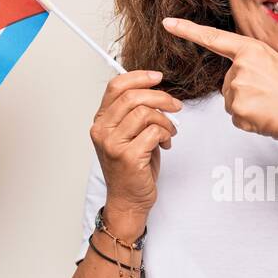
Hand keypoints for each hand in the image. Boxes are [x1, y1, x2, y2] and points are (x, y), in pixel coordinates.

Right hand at [89, 69, 181, 220]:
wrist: (128, 200)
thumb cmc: (132, 167)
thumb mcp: (129, 135)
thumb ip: (135, 113)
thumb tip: (157, 90)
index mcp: (101, 121)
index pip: (115, 87)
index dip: (139, 77)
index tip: (158, 77)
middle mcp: (102, 131)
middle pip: (133, 97)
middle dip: (160, 98)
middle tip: (175, 106)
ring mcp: (113, 144)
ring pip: (145, 113)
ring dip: (165, 121)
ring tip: (169, 132)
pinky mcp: (128, 157)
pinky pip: (154, 132)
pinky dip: (166, 135)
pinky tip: (165, 144)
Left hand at [161, 17, 277, 142]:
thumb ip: (255, 64)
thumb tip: (239, 75)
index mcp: (253, 49)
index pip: (214, 38)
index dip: (188, 30)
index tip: (168, 24)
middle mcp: (241, 66)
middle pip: (228, 81)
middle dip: (245, 91)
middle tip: (271, 95)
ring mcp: (238, 89)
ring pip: (231, 100)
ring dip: (248, 107)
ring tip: (272, 106)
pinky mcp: (237, 110)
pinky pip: (236, 117)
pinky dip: (249, 120)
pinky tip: (267, 117)